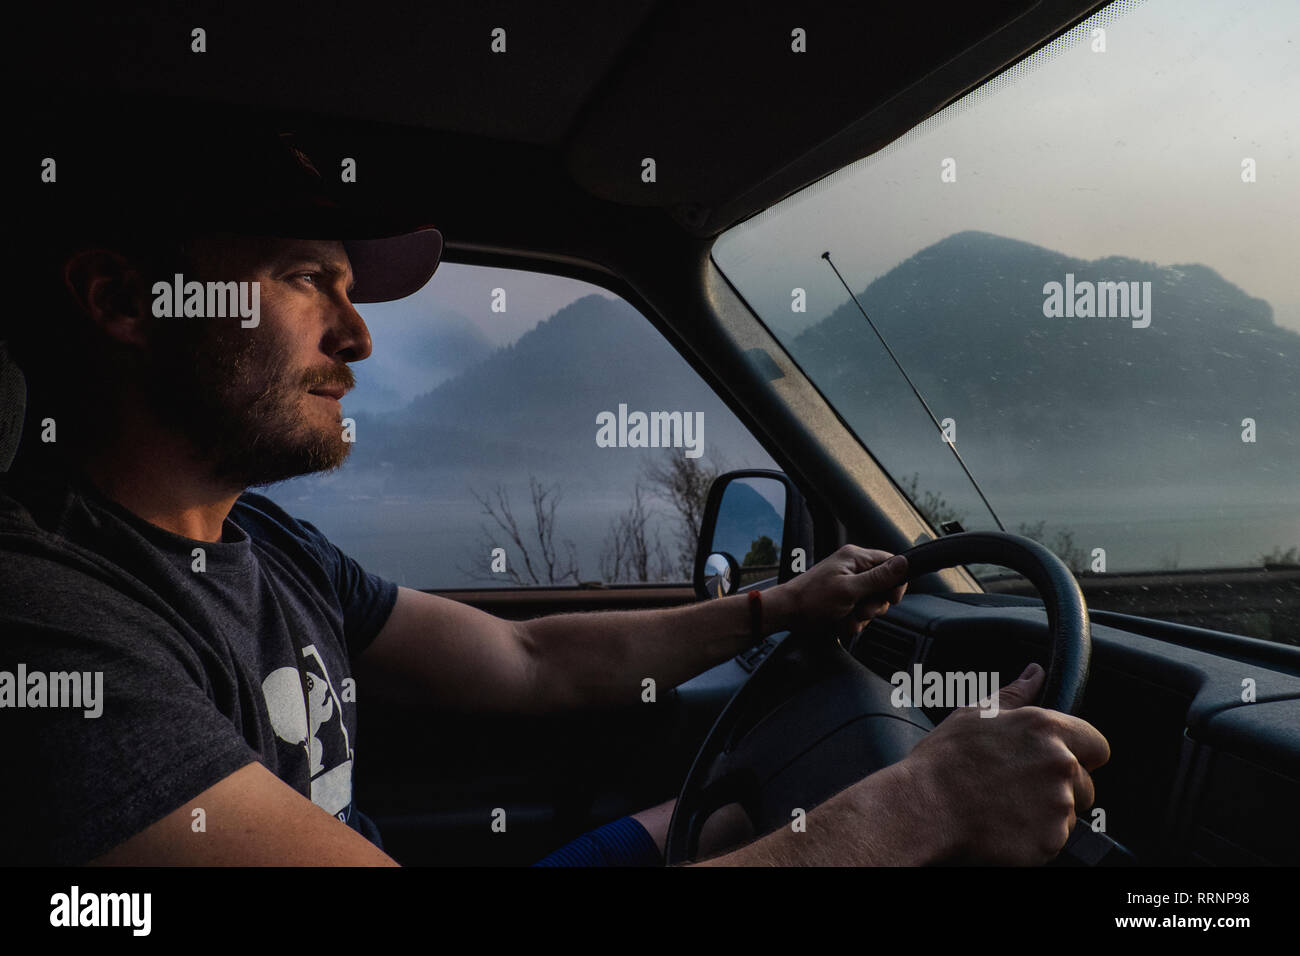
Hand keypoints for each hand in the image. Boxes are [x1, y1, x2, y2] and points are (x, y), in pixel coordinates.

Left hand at [768, 545, 907, 641]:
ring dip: (862, 616)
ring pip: (872, 602)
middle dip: (874, 605)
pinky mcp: (842, 599)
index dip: (896, 583)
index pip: (891, 563)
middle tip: (860, 610)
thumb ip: (879, 577)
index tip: (891, 599)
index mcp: (856, 558)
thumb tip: (905, 563)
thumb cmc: (812, 599)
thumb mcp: (850, 589)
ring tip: (847, 618)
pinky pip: (859, 611)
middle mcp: (853, 568)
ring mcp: (847, 584)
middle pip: (884, 586)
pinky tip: (842, 623)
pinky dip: (853, 621)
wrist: (787, 614)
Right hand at [896, 663, 1110, 864]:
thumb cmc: (944, 761)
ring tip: (1005, 807)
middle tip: (1017, 788)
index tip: (1060, 761)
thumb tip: (1035, 674)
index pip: (1097, 744)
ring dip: (1046, 814)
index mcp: (1046, 729)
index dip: (1081, 754)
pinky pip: (1054, 840)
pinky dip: (1035, 838)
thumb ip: (1015, 694)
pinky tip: (1004, 826)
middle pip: (1084, 784)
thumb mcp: (975, 714)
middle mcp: (1060, 765)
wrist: (923, 808)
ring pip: (1068, 814)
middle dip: (1060, 788)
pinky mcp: (1050, 840)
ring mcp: (1057, 805)